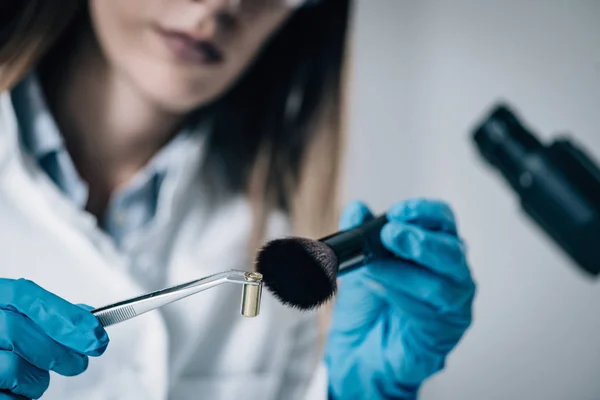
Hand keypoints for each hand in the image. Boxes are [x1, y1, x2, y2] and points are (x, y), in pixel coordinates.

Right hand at [0, 279, 108, 398]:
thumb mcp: (14, 313)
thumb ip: (47, 313)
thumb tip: (86, 316)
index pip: (25, 295)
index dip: (64, 315)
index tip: (96, 335)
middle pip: (19, 332)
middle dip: (59, 351)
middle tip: (80, 362)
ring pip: (13, 368)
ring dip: (39, 379)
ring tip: (39, 377)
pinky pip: (6, 398)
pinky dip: (22, 398)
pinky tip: (21, 390)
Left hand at [324, 199, 475, 399]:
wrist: (358, 351)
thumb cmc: (368, 306)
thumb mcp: (356, 262)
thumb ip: (356, 234)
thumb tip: (357, 210)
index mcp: (434, 247)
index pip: (442, 221)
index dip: (423, 212)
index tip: (397, 212)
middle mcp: (450, 272)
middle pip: (451, 250)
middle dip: (419, 241)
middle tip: (390, 234)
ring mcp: (452, 303)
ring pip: (439, 284)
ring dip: (401, 273)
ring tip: (372, 267)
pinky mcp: (445, 332)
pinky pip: (429, 313)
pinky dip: (402, 299)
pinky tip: (381, 292)